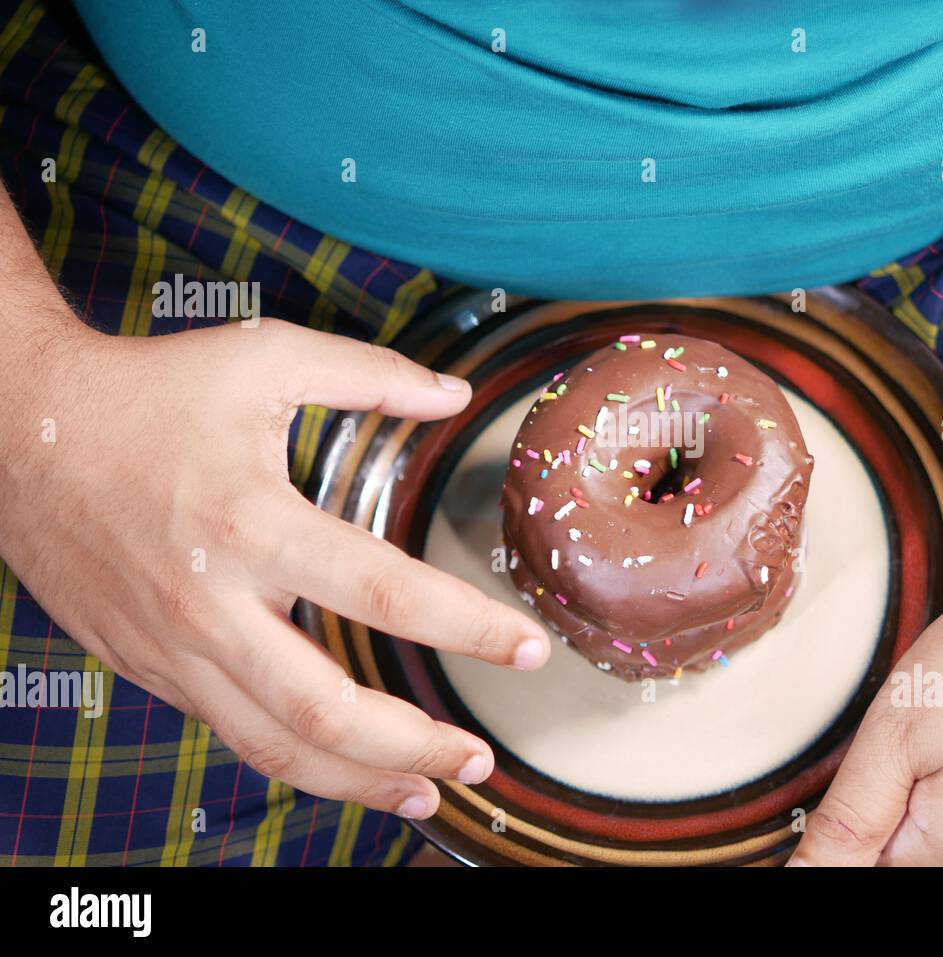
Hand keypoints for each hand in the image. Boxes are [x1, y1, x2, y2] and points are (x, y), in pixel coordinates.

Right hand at [0, 317, 549, 819]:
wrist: (16, 428)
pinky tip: (343, 764)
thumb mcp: (265, 358)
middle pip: (330, 709)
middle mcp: (213, 602)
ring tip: (426, 795)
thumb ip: (370, 375)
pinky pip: (231, 731)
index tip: (530, 648)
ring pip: (276, 745)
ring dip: (359, 781)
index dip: (473, 628)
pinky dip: (296, 760)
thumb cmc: (147, 390)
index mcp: (255, 522)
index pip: (389, 596)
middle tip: (479, 758)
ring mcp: (174, 647)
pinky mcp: (147, 667)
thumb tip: (454, 393)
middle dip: (416, 746)